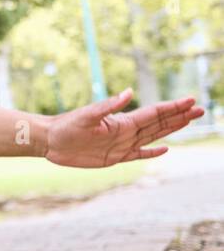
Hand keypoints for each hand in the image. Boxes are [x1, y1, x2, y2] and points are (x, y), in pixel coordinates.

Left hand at [43, 88, 203, 167]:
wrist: (50, 142)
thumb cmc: (66, 126)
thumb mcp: (87, 116)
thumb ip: (108, 106)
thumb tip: (129, 92)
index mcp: (122, 121)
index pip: (154, 113)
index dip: (173, 107)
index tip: (191, 101)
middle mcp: (126, 131)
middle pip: (159, 123)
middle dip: (180, 116)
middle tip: (200, 109)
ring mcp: (122, 144)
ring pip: (154, 136)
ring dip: (172, 129)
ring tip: (189, 121)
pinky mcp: (115, 157)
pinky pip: (139, 155)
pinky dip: (153, 152)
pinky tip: (165, 149)